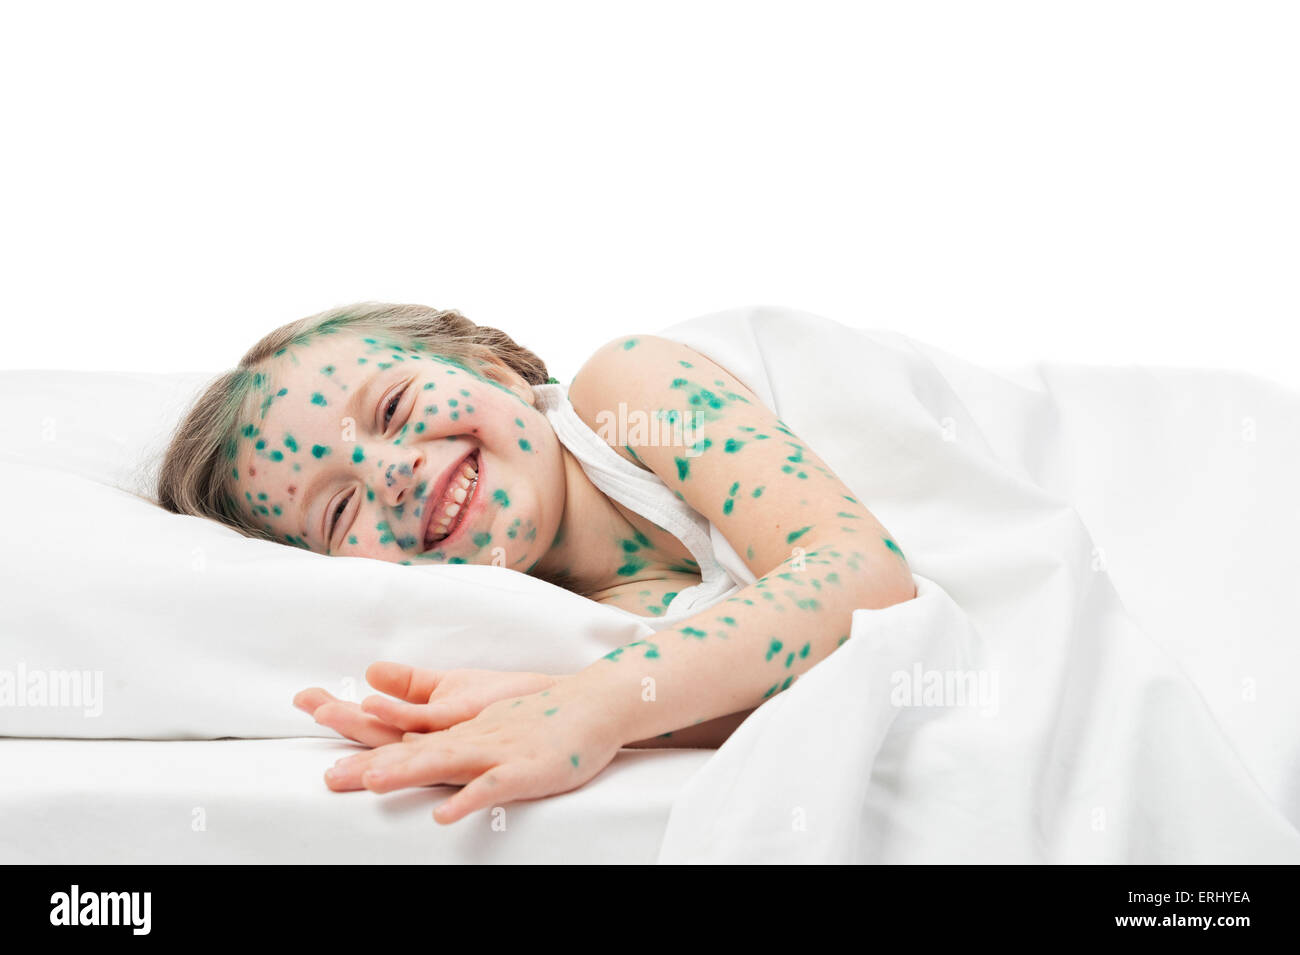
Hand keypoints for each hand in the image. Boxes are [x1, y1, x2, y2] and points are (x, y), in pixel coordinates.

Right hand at [293, 663, 562, 747]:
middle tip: (310, 709)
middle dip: (344, 721)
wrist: (562, 714)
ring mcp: (456, 741)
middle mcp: (435, 743)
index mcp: (425, 733)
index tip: (305, 698)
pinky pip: (440, 731)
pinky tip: (384, 714)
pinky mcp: (480, 736)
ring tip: (337, 713)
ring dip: (368, 726)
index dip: (340, 712)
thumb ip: (411, 685)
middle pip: (380, 735)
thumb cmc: (509, 707)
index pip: (373, 725)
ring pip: (402, 738)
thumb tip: (370, 672)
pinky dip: (411, 725)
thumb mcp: (452, 691)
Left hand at [322, 682, 622, 823]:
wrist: (591, 704)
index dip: (367, 752)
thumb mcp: (490, 720)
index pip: (407, 743)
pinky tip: (445, 815)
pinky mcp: (523, 769)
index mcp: (461, 732)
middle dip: (371, 765)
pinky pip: (492, 787)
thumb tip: (425, 732)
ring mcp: (495, 752)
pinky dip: (468, 800)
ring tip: (373, 781)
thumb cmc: (540, 719)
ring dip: (409, 770)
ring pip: (446, 761)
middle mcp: (470, 740)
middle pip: (413, 752)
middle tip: (331, 778)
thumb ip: (457, 728)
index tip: (330, 767)